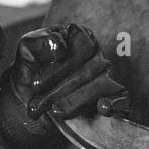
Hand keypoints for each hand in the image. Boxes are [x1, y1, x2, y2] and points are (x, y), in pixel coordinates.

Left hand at [0, 24, 128, 148]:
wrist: (30, 101)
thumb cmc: (31, 72)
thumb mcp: (26, 52)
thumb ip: (38, 43)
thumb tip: (60, 46)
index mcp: (79, 37)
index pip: (82, 46)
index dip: (60, 67)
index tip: (36, 85)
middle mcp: (97, 54)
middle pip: (89, 69)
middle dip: (60, 89)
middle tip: (38, 104)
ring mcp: (107, 76)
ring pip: (100, 85)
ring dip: (74, 101)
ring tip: (53, 112)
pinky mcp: (112, 98)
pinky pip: (122, 98)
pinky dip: (114, 103)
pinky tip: (103, 108)